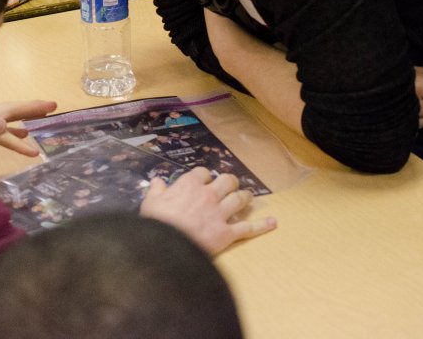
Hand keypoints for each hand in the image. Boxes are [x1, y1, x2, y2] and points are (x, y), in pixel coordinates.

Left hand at [0, 99, 56, 160]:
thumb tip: (5, 122)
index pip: (4, 111)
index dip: (27, 109)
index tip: (49, 107)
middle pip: (5, 111)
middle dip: (29, 109)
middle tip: (52, 105)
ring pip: (2, 123)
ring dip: (22, 122)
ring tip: (43, 118)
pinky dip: (10, 134)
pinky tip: (22, 134)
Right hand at [140, 168, 275, 255]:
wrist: (165, 248)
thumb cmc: (156, 223)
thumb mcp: (150, 203)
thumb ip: (156, 190)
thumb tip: (158, 182)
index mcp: (189, 184)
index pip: (203, 173)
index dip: (205, 176)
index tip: (204, 181)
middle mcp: (208, 195)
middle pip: (227, 181)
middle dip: (230, 182)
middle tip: (230, 185)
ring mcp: (220, 213)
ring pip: (239, 199)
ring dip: (245, 197)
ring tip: (248, 197)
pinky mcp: (227, 233)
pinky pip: (248, 228)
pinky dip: (261, 225)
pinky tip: (272, 223)